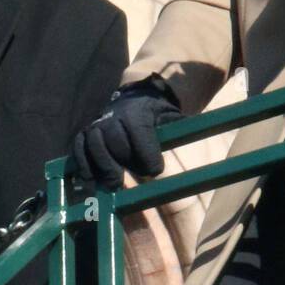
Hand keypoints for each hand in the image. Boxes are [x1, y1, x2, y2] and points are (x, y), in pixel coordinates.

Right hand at [71, 76, 182, 191]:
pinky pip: (78, 147)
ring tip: (112, 183)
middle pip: (114, 139)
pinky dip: (82, 163)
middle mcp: (114, 115)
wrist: (134, 100)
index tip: (156, 171)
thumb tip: (206, 132)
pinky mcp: (85, 134)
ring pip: (93, 143)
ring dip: (101, 165)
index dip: (146, 152)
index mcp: (138, 110)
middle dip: (122, 161)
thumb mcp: (172, 117)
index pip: (139, 130)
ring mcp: (97, 123)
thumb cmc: (157, 115)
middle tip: (127, 180)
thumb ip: (183, 128)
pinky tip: (90, 178)